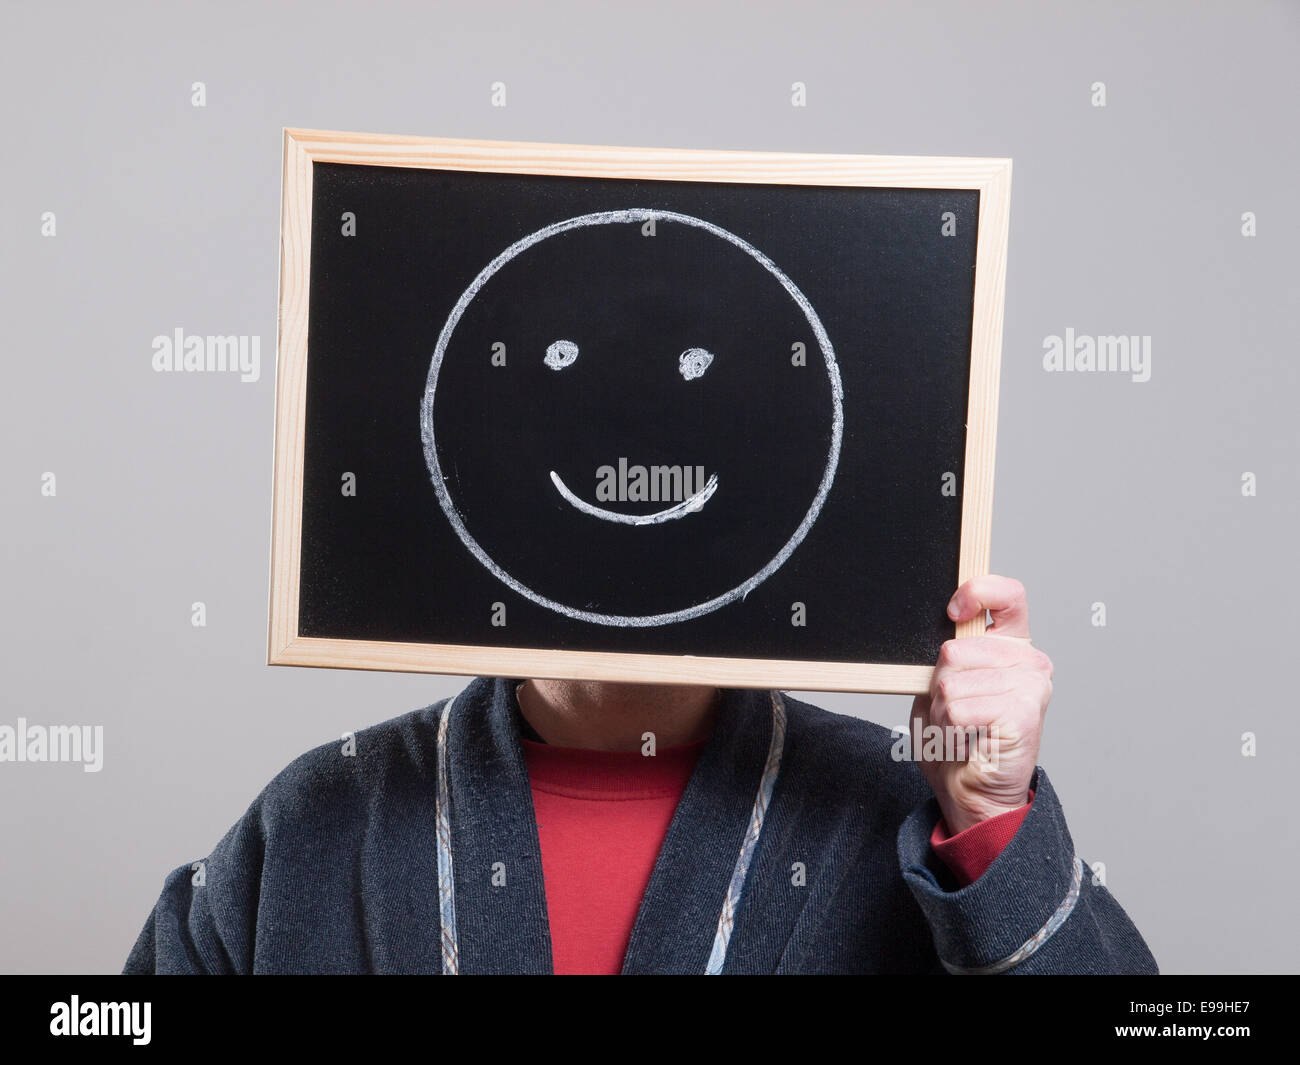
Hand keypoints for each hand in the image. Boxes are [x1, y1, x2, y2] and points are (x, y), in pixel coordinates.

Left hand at [910, 575, 1052, 833]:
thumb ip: (948, 656)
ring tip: (960, 729)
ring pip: (950, 682)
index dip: (977, 592)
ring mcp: (1031, 685)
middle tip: (954, 713)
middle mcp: (1027, 661)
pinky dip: (949, 729)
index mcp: (1010, 645)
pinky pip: (957, 708)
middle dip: (937, 686)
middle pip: (954, 648)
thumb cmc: (955, 737)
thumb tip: (945, 638)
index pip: (1007, 596)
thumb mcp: (942, 684)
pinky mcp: (1023, 712)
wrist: (969, 790)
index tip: (954, 610)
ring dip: (940, 712)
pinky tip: (968, 741)